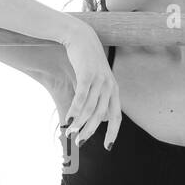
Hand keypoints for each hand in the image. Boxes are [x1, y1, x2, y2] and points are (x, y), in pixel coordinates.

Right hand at [61, 23, 121, 150]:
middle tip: (80, 142)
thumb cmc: (86, 61)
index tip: (107, 147)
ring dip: (80, 123)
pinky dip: (75, 110)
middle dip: (90, 131)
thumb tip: (91, 117)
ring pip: (90, 108)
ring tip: (70, 133)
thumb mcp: (95, 79)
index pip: (116, 116)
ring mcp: (100, 80)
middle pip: (101, 116)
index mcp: (114, 90)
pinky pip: (82, 97)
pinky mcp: (87, 74)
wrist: (81, 37)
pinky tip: (68, 119)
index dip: (113, 133)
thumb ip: (96, 97)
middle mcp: (110, 86)